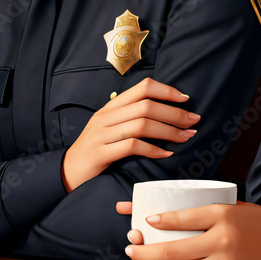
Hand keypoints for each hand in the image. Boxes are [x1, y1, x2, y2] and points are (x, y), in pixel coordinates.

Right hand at [61, 79, 198, 191]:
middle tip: (194, 121)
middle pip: (147, 106)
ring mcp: (102, 133)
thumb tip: (163, 112)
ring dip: (169, 130)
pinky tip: (166, 154)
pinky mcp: (101, 153)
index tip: (186, 99)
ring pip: (142, 124)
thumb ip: (131, 117)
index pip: (143, 87)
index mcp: (112, 106)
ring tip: (186, 137)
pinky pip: (132, 146)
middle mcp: (107, 115)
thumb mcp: (111, 128)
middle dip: (175, 113)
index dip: (166, 91)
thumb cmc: (96, 149)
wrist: (66, 172)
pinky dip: (153, 149)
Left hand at [116, 201, 260, 259]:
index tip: (142, 223)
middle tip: (129, 248)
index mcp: (223, 214)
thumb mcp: (233, 208)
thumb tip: (163, 211)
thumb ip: (202, 212)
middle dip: (141, 253)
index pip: (181, 217)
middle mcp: (221, 241)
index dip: (157, 221)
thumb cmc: (258, 225)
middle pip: (169, 252)